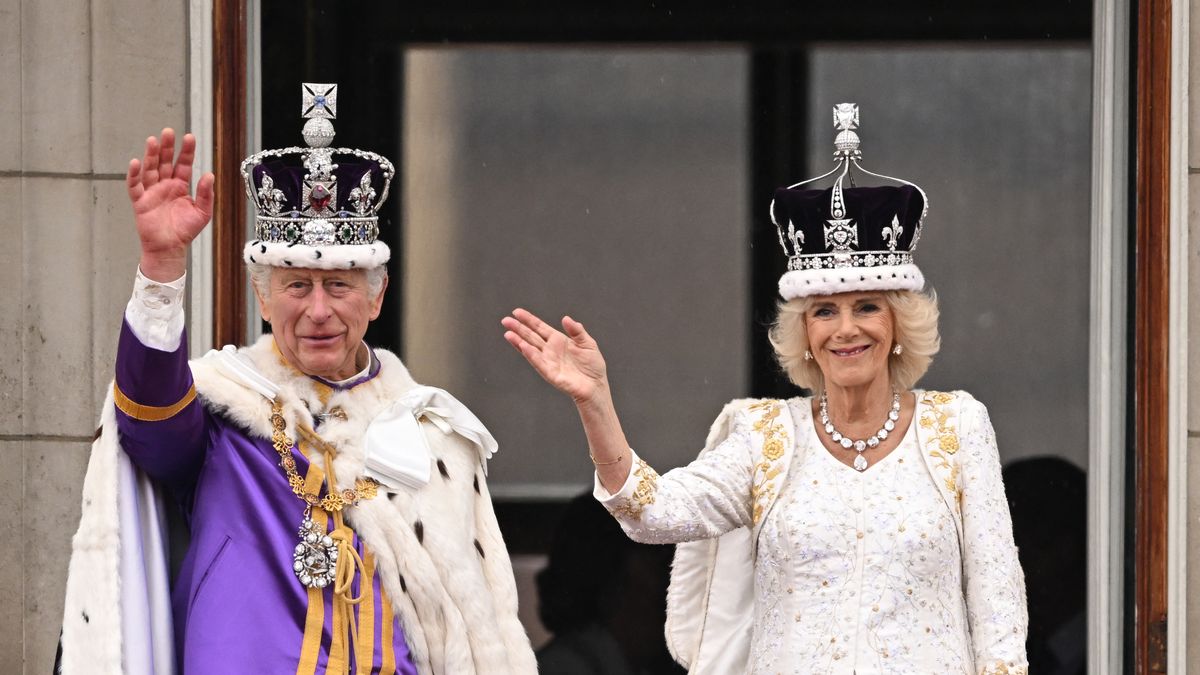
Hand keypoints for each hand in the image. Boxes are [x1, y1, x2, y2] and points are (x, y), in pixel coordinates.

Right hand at [126, 128, 214, 280]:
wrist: (170, 248)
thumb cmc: (185, 230)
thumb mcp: (202, 212)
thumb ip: (206, 194)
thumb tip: (209, 175)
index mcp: (180, 186)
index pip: (183, 164)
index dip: (186, 151)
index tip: (189, 137)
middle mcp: (165, 185)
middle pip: (165, 162)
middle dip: (167, 147)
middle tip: (169, 132)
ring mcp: (152, 192)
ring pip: (150, 169)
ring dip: (151, 155)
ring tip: (153, 141)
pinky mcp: (140, 201)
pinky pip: (135, 186)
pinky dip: (134, 174)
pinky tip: (135, 162)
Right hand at [501, 308, 609, 405]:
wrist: (596, 386)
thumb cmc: (592, 366)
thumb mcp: (588, 343)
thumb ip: (577, 330)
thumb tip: (566, 318)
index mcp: (558, 340)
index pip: (539, 327)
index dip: (528, 319)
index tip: (516, 312)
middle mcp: (550, 350)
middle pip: (531, 336)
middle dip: (518, 328)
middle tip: (505, 320)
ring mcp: (548, 361)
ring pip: (530, 349)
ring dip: (519, 341)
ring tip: (508, 333)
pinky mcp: (550, 373)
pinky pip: (538, 362)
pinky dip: (530, 354)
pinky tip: (523, 346)